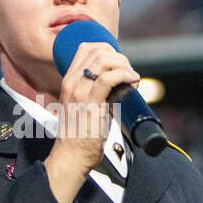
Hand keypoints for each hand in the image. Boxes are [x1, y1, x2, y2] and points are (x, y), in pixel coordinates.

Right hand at [43, 42, 138, 202]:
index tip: (119, 63)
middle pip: (97, 50)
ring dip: (124, 65)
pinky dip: (125, 75)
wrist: (71, 155)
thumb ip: (96, 92)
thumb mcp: (83, 105)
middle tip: (129, 73)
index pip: (85, 48)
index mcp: (68, 81)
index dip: (107, 49)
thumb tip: (119, 83)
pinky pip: (110, 78)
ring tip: (132, 79)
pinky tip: (133, 81)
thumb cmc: (80, 135)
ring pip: (104, 60)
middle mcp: (72, 82)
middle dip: (119, 57)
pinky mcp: (91, 103)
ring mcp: (79, 91)